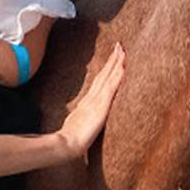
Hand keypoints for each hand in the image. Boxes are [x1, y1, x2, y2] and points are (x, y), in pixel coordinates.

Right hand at [57, 43, 125, 160]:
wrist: (66, 144)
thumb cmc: (69, 140)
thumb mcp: (74, 128)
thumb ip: (79, 123)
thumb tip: (79, 124)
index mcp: (87, 103)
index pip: (99, 83)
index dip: (106, 70)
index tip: (112, 58)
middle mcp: (92, 98)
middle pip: (104, 75)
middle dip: (112, 60)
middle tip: (119, 45)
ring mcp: (96, 100)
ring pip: (108, 77)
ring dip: (116, 62)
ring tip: (123, 49)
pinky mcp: (101, 105)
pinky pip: (111, 86)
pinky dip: (117, 75)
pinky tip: (123, 65)